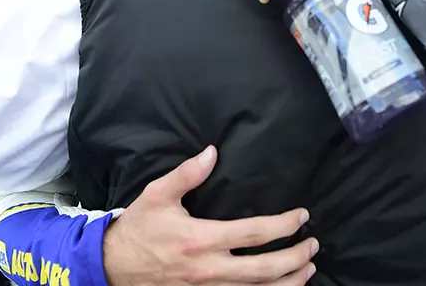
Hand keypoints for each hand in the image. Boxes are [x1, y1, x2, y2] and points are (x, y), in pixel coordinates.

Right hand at [102, 145, 317, 285]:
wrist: (113, 266)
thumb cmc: (139, 228)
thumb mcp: (158, 195)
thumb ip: (187, 174)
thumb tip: (211, 152)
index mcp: (201, 239)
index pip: (254, 234)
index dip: (283, 225)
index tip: (301, 216)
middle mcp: (209, 270)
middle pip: (264, 270)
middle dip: (295, 258)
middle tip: (313, 245)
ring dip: (289, 283)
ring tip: (308, 270)